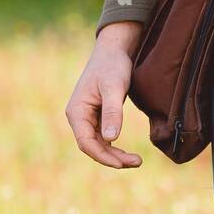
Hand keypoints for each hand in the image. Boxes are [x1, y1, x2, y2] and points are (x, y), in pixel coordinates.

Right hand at [65, 23, 143, 168]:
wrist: (113, 50)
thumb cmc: (112, 65)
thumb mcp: (114, 87)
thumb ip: (112, 112)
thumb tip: (111, 139)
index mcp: (77, 112)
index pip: (86, 142)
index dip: (103, 156)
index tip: (122, 163)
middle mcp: (79, 117)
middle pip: (93, 146)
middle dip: (112, 158)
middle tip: (136, 162)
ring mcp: (87, 117)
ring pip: (99, 144)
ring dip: (114, 154)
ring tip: (136, 161)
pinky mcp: (97, 115)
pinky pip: (103, 137)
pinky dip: (114, 146)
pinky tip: (127, 153)